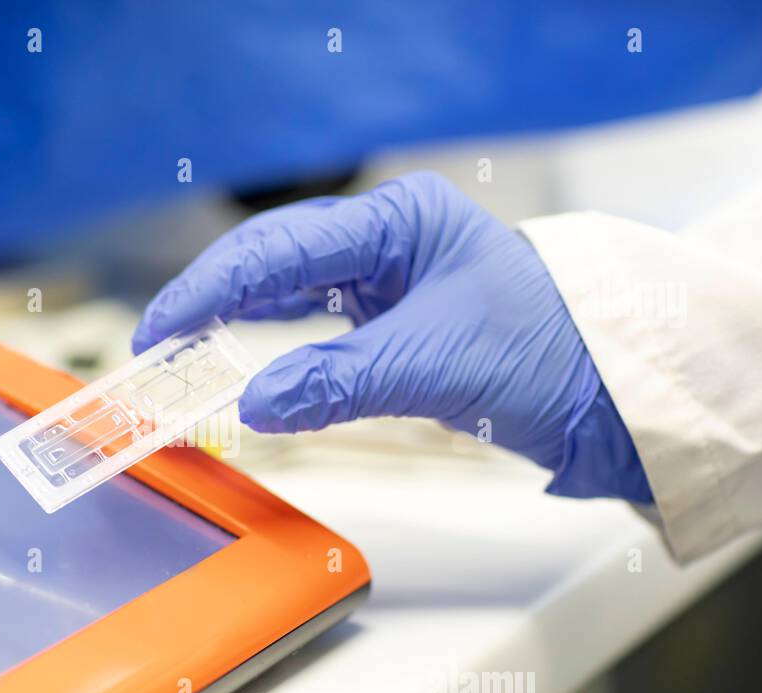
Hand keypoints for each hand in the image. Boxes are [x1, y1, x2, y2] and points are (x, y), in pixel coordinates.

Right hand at [132, 172, 650, 500]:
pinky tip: (236, 356)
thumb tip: (254, 404)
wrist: (607, 394)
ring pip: (287, 290)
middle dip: (210, 300)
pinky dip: (271, 345)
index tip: (160, 329)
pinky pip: (312, 324)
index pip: (280, 249)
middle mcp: (388, 239)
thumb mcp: (433, 365)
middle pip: (272, 260)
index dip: (209, 290)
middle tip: (154, 345)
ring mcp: (388, 278)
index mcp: (400, 220)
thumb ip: (336, 382)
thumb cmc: (548, 352)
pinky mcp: (390, 320)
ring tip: (180, 351)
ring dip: (233, 320)